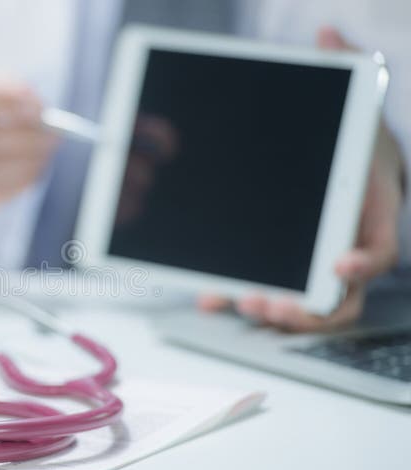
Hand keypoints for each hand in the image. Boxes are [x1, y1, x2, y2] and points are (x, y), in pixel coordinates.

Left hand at [198, 27, 405, 331]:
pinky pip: (269, 292)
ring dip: (275, 312)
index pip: (380, 250)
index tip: (339, 266)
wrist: (345, 161)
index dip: (363, 264)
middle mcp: (348, 249)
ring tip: (242, 304)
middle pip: (341, 299)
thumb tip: (327, 34)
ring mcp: (317, 265)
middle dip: (308, 309)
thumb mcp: (356, 103)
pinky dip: (239, 298)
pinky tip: (211, 298)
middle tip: (272, 305)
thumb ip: (345, 68)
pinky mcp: (287, 269)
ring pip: (307, 307)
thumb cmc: (355, 142)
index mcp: (372, 215)